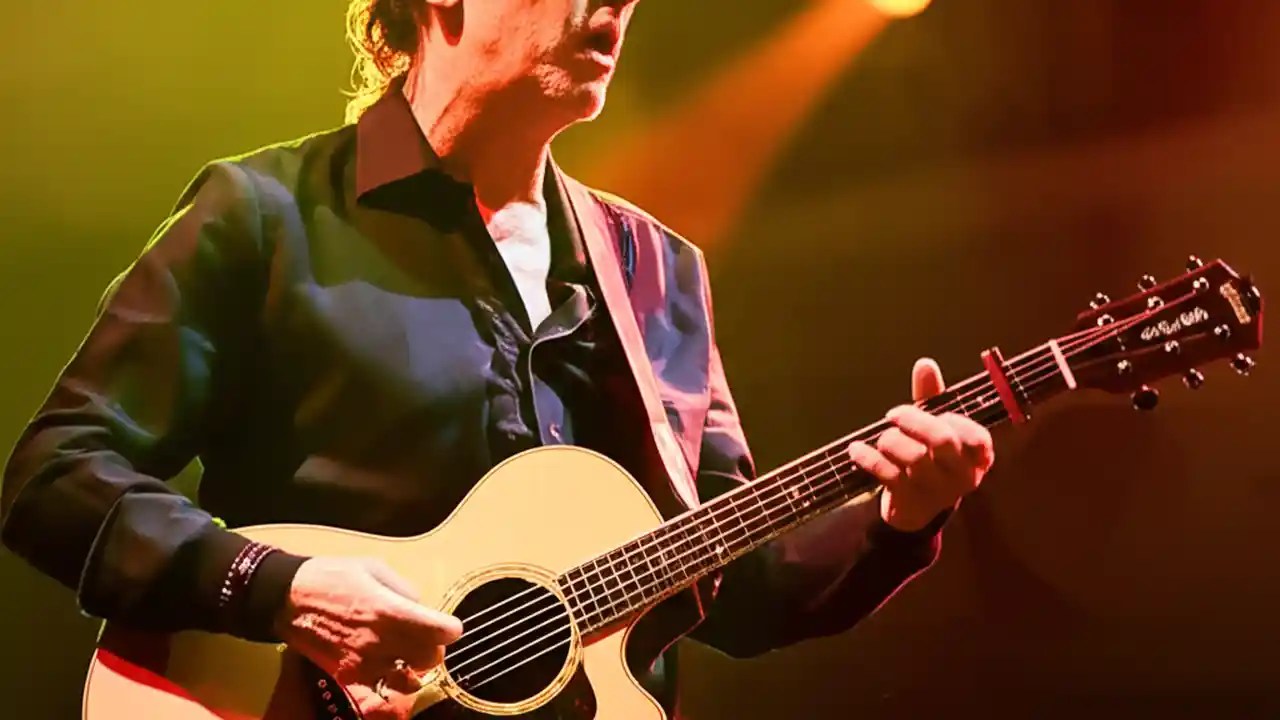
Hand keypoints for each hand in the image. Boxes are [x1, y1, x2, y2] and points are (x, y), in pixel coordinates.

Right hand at [275, 557, 463, 719]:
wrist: (287, 597)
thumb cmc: (331, 577)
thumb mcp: (374, 567)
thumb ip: (403, 588)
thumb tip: (419, 606)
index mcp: (389, 610)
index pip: (440, 631)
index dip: (450, 628)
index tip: (448, 625)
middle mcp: (380, 640)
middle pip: (430, 658)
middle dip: (433, 647)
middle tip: (425, 638)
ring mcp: (363, 663)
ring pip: (409, 681)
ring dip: (413, 670)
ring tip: (406, 658)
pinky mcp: (346, 678)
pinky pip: (376, 700)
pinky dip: (387, 695)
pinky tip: (388, 680)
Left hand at [847, 358, 994, 531]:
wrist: (915, 508)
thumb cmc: (930, 457)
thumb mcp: (934, 426)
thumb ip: (931, 396)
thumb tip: (925, 364)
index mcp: (978, 456)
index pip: (975, 435)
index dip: (950, 419)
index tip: (931, 412)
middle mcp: (964, 475)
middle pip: (942, 440)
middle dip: (913, 420)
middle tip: (892, 415)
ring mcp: (938, 491)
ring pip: (914, 457)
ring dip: (890, 440)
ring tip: (881, 438)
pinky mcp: (911, 501)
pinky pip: (888, 474)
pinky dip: (868, 457)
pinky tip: (857, 449)